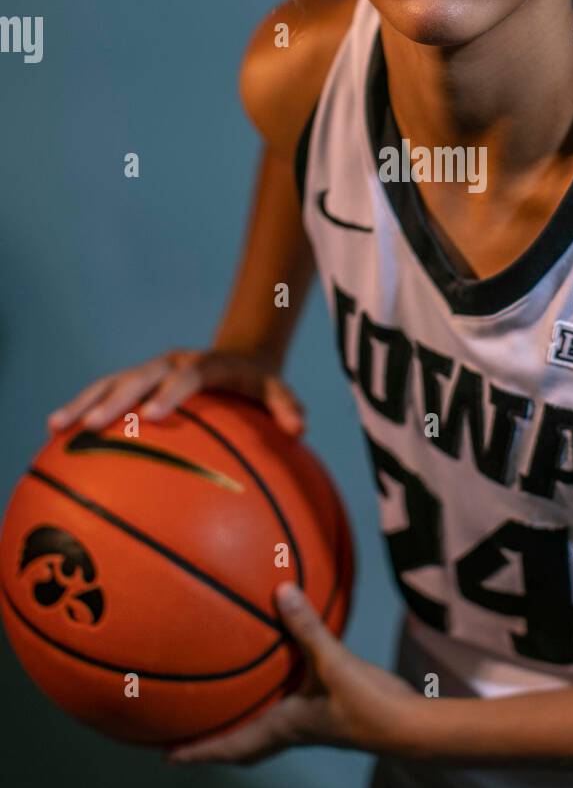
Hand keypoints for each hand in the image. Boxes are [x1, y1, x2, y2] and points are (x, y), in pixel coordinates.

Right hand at [46, 347, 305, 436]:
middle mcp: (173, 362)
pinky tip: (57, 433)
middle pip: (139, 376)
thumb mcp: (276, 390)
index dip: (170, 392)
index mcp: (206, 364)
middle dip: (116, 399)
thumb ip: (287, 407)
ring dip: (85, 401)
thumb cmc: (256, 383)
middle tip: (94, 425)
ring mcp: (150, 370)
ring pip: (112, 382)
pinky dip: (82, 406)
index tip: (152, 416)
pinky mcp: (136, 380)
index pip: (187, 375)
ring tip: (57, 427)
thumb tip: (300, 429)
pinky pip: (105, 392)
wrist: (237, 355)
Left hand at [163, 584, 419, 765]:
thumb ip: (307, 627)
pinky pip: (283, 709)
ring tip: (216, 712)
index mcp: (282, 725)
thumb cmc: (367, 704)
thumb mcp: (333, 662)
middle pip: (241, 746)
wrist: (407, 725)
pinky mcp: (324, 710)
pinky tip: (276, 677)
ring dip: (238, 726)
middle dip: (212, 744)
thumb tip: (281, 589)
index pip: (229, 745)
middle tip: (182, 739)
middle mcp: (289, 728)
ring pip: (261, 730)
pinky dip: (269, 700)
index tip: (164, 754)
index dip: (196, 751)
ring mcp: (308, 722)